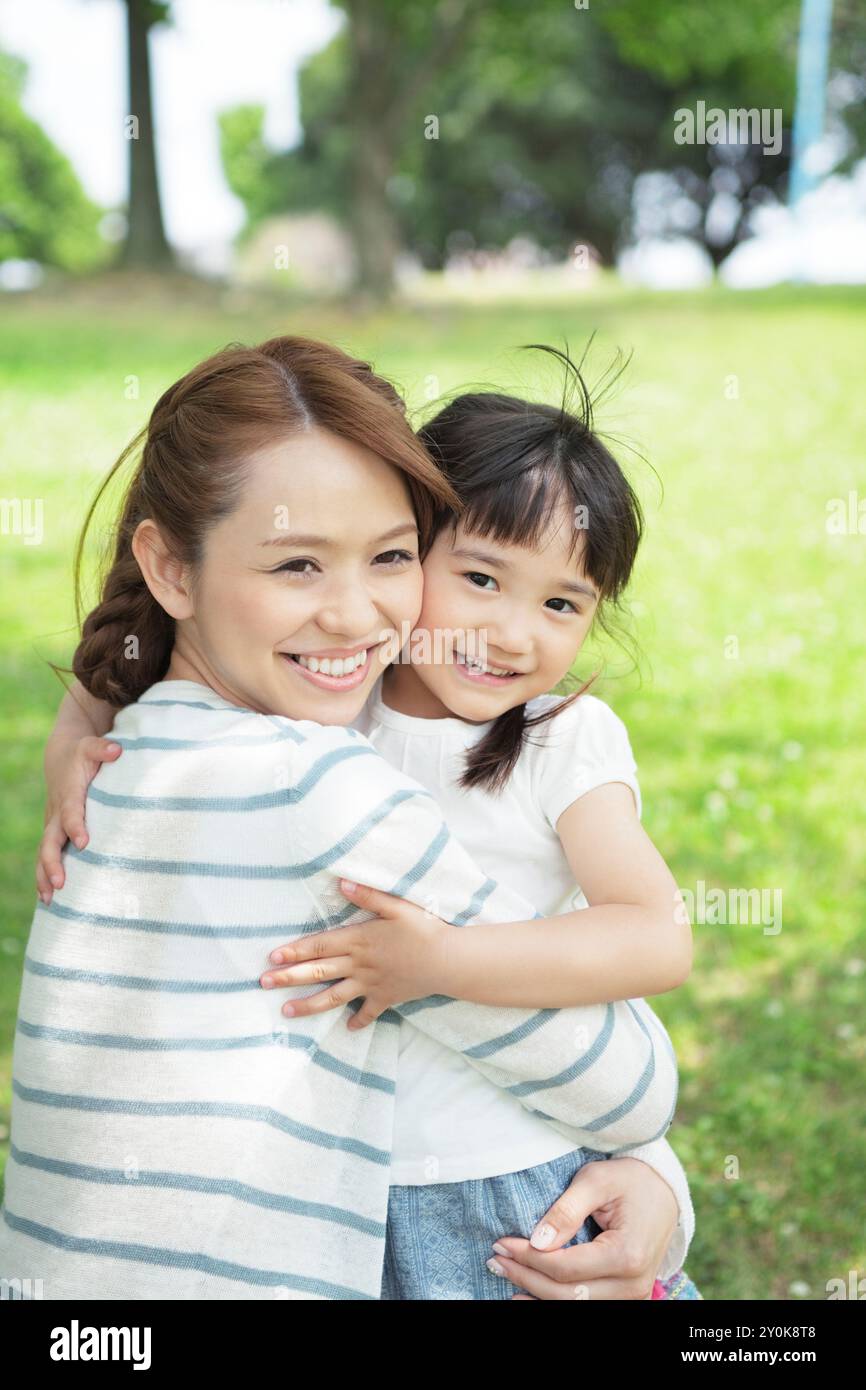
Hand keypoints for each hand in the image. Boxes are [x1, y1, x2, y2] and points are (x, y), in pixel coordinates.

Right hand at [36, 735, 121, 903]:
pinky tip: (48, 899)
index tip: (84, 843)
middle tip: (60, 883)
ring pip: (44, 853)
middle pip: (50, 840)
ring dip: (44, 875)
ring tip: (49, 898)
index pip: (71, 812)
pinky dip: (44, 877)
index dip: (76, 826)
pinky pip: (45, 857)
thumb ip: (103, 748)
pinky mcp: (53, 833)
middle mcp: (57, 813)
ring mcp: (52, 825)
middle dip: (53, 862)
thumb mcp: (92, 746)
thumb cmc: (83, 754)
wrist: (61, 757)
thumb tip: (118, 750)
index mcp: (69, 794)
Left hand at [259, 880, 453, 1029]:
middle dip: (289, 977)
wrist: (448, 962)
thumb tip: (342, 883)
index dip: (294, 950)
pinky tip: (347, 1027)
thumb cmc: (424, 930)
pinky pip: (368, 1012)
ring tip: (286, 1011)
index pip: (319, 946)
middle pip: (318, 971)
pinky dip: (357, 1020)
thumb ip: (368, 896)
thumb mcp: (398, 907)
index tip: (272, 957)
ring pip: (333, 996)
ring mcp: (371, 984)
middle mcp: (359, 964)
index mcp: (359, 940)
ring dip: (308, 1004)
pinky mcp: (386, 998)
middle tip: (263, 983)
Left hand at [487, 1156, 678, 1299]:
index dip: (528, 1258)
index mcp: (626, 1254)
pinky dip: (557, 1300)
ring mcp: (632, 1294)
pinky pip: (588, 1304)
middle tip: (495, 1259)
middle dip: (526, 1278)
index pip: (564, 1267)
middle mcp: (632, 1283)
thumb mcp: (596, 1180)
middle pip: (567, 1294)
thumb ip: (565, 1211)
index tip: (501, 1242)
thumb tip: (537, 1241)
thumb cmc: (629, 1180)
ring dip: (537, 1295)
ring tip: (507, 1277)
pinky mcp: (626, 1295)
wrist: (664, 1191)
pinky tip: (530, 1295)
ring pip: (576, 1305)